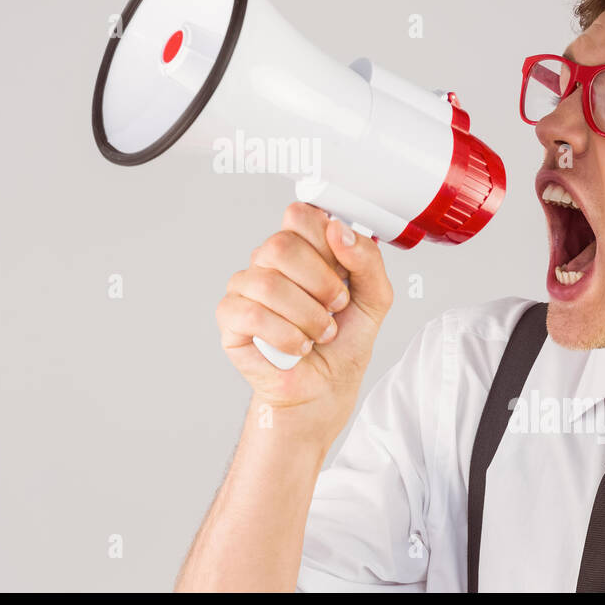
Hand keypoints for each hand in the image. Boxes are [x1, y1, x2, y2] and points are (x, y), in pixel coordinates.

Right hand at [215, 202, 394, 442]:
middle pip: (280, 244)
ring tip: (320, 333)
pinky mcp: (230, 318)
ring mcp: (244, 287)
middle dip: (320, 283)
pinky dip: (286, 336)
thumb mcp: (374, 298)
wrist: (325, 390)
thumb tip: (339, 230)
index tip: (342, 270)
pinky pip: (252, 314)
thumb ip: (367, 259)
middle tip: (335, 307)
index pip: (299, 215)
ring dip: (307, 316)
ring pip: (268, 283)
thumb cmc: (344, 343)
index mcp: (300, 247)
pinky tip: (298, 346)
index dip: (324, 241)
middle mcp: (267, 261)